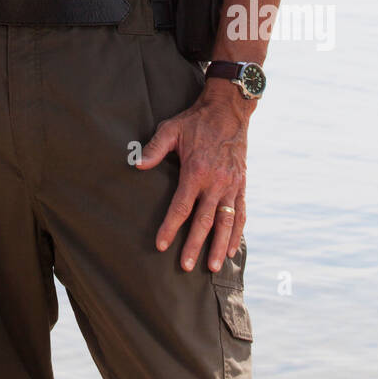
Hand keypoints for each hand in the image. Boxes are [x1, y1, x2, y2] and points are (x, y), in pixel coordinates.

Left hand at [135, 87, 249, 271]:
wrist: (228, 111)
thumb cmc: (196, 121)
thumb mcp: (171, 130)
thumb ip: (154, 149)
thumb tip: (136, 164)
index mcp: (196, 171)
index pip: (181, 207)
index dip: (170, 227)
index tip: (161, 245)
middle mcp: (215, 182)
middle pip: (204, 221)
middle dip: (194, 245)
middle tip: (186, 266)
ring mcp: (231, 185)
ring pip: (226, 222)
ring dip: (219, 246)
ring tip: (212, 267)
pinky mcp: (241, 185)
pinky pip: (240, 213)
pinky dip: (237, 233)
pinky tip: (231, 249)